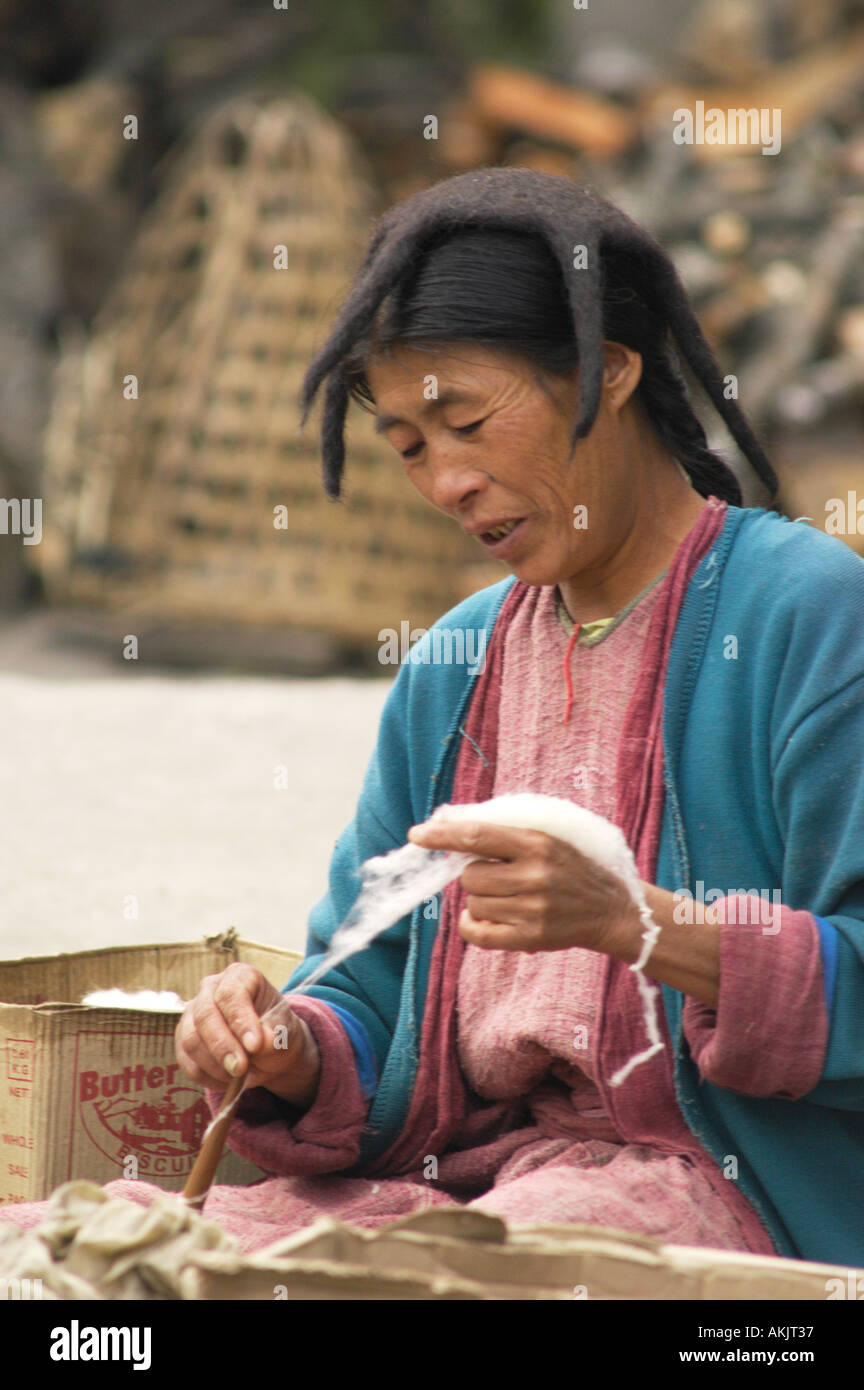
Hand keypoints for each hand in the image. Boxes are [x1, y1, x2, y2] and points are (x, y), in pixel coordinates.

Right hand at [175, 963, 320, 1106]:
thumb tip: (258, 1045)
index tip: (254, 1045)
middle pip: (205, 1016)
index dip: (240, 1020)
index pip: (231, 994)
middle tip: (241, 1069)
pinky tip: (228, 1080)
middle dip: (223, 1046)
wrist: (267, 1049)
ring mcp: (192, 1013)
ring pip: (191, 1040)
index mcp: (239, 976)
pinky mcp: (183, 1038)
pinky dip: (207, 1076)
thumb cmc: (276, 1032)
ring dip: (215, 1065)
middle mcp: (210, 988)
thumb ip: (273, 1036)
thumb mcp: (284, 1031)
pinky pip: (186, 1061)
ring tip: (240, 1076)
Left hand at [408, 818, 640, 955]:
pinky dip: (472, 925)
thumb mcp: (549, 839)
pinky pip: (478, 932)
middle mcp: (535, 875)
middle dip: (476, 875)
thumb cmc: (572, 868)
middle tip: (500, 876)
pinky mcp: (531, 938)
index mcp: (538, 843)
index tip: (417, 835)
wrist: (612, 910)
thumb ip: (507, 834)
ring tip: (508, 897)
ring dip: (481, 900)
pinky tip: (483, 918)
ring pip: (474, 903)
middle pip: (471, 875)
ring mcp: (533, 910)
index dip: (443, 835)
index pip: (478, 835)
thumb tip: (452, 828)